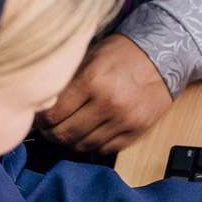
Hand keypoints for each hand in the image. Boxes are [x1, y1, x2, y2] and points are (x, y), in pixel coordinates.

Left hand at [37, 34, 172, 154]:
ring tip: (66, 134)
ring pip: (84, 145)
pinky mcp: (137, 130)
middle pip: (65, 133)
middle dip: (51, 134)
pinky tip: (87, 136)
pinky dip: (92, 146)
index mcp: (92, 80)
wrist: (163, 56)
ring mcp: (124, 119)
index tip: (38, 118)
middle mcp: (108, 103)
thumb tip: (42, 103)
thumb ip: (68, 80)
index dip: (40, 119)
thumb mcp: (90, 56)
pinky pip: (106, 149)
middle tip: (48, 130)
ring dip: (70, 143)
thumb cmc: (123, 53)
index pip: (53, 113)